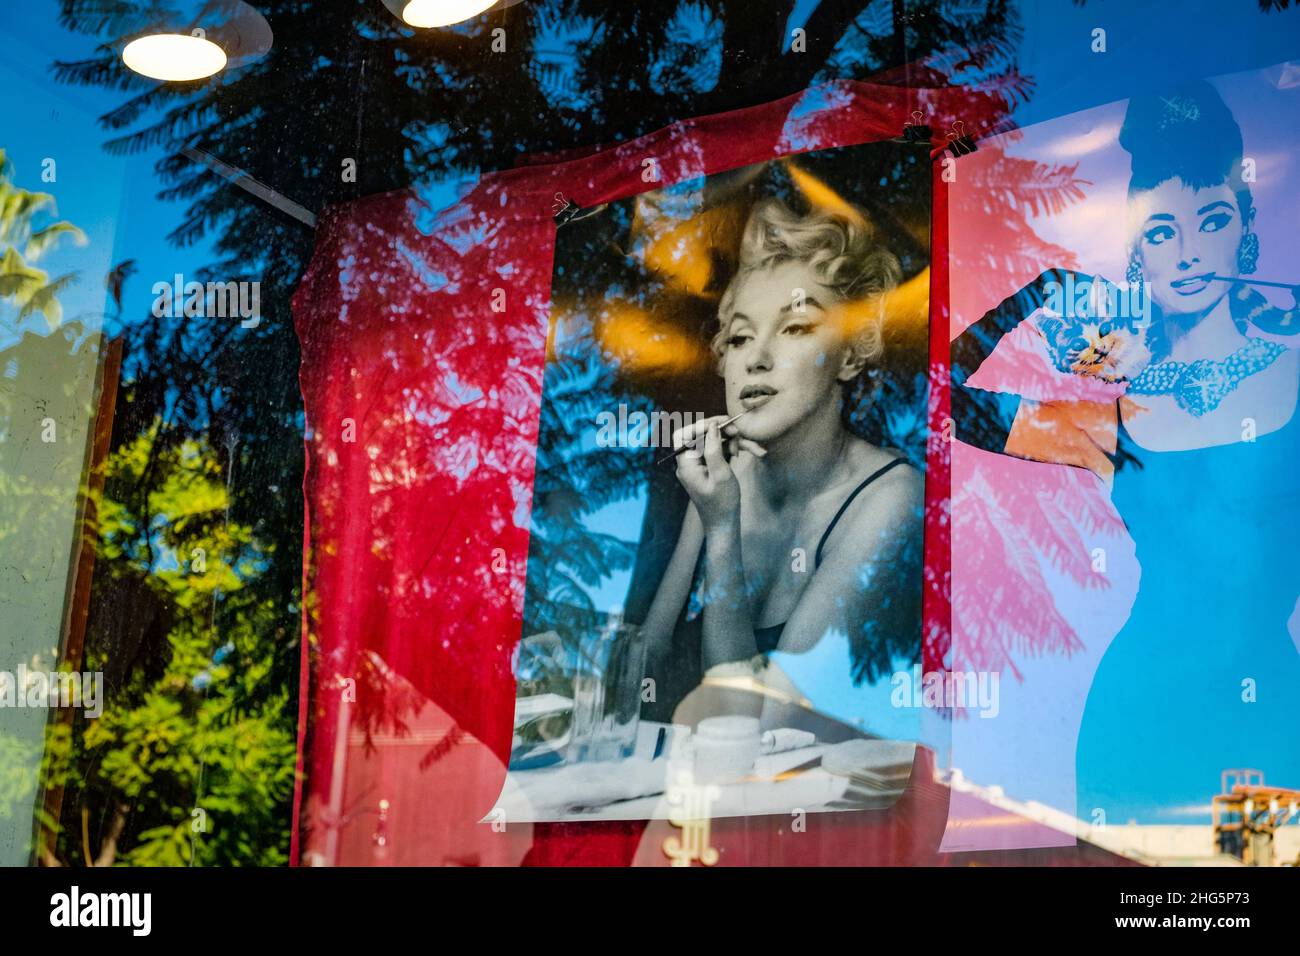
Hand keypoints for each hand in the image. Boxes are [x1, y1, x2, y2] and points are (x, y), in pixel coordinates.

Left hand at [672, 416, 763, 530]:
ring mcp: (698, 465)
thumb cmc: (722, 503)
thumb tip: (712, 427)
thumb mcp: (721, 475)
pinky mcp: (709, 467)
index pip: (683, 435)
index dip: (700, 425)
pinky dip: (734, 450)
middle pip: (700, 435)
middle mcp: (689, 463)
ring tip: (754, 449)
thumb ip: (714, 449)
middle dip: (721, 431)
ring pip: (714, 442)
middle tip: (739, 431)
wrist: (724, 524)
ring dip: (733, 441)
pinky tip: (754, 452)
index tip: (720, 423)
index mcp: (686, 465)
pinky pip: (719, 452)